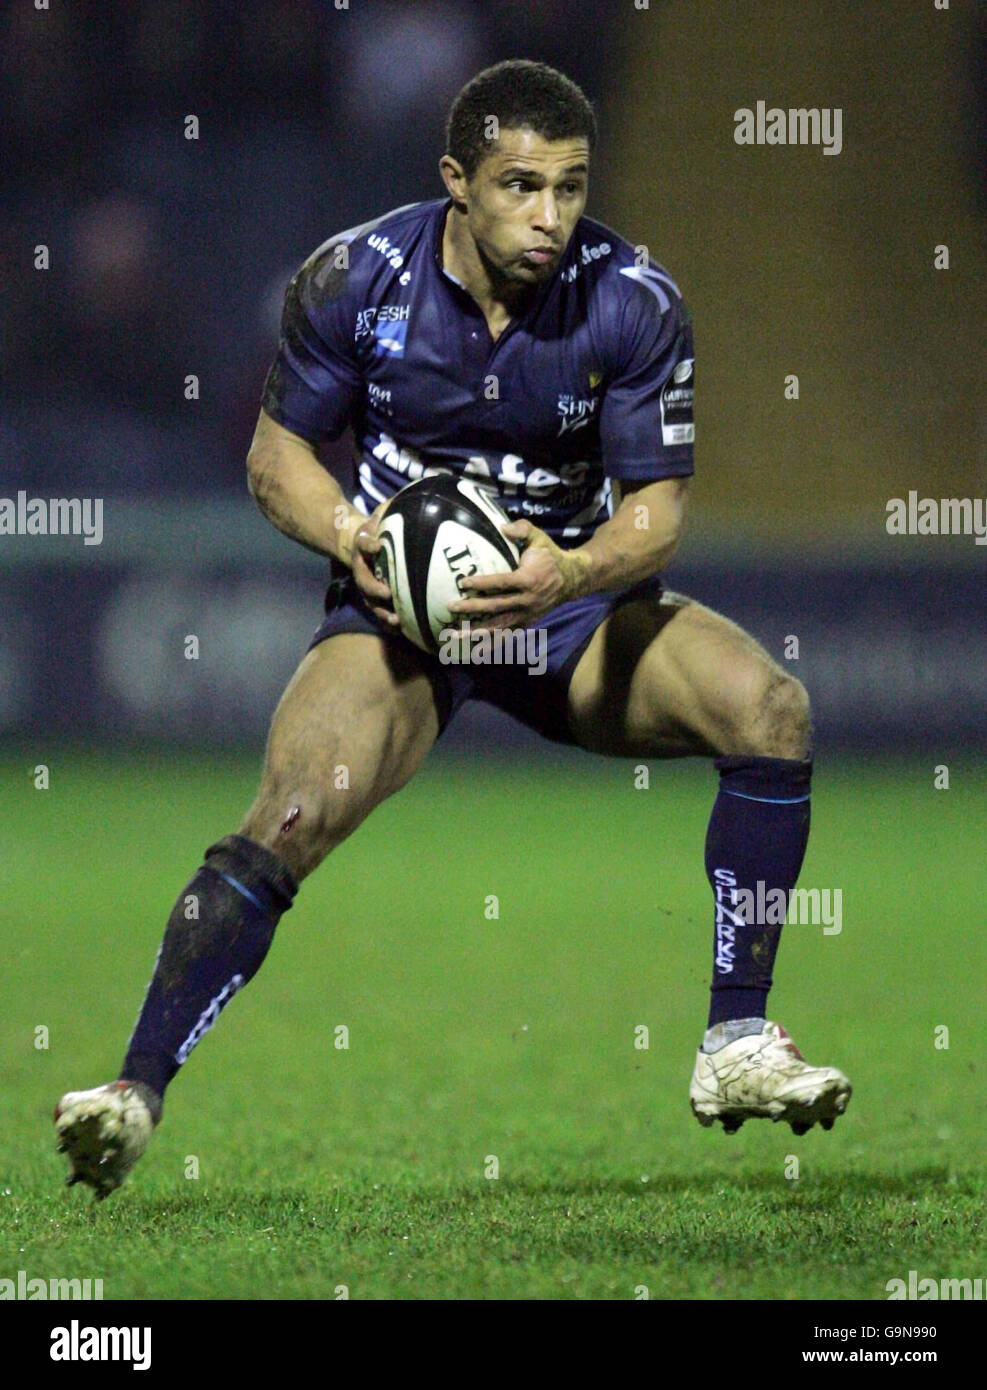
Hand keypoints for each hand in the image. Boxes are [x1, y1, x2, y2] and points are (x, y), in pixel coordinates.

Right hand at [343, 505, 400, 627]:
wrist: (359, 544)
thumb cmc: (377, 528)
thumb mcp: (381, 513)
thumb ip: (392, 506)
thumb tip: (418, 493)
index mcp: (363, 547)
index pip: (363, 544)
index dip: (368, 545)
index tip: (377, 545)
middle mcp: (362, 568)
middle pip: (364, 581)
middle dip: (375, 589)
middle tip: (387, 593)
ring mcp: (367, 586)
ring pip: (371, 602)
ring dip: (382, 613)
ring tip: (395, 622)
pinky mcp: (375, 598)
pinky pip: (381, 611)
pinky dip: (390, 621)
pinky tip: (406, 630)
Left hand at [448, 520, 591, 630]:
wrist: (571, 579)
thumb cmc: (550, 556)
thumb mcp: (539, 538)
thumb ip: (522, 529)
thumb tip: (502, 527)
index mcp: (528, 579)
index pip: (501, 582)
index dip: (482, 583)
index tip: (463, 582)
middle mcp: (527, 600)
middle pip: (496, 606)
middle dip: (472, 608)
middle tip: (451, 606)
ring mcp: (527, 614)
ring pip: (499, 625)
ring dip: (477, 631)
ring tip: (455, 634)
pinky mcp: (527, 622)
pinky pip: (508, 634)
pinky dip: (492, 642)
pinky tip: (475, 648)